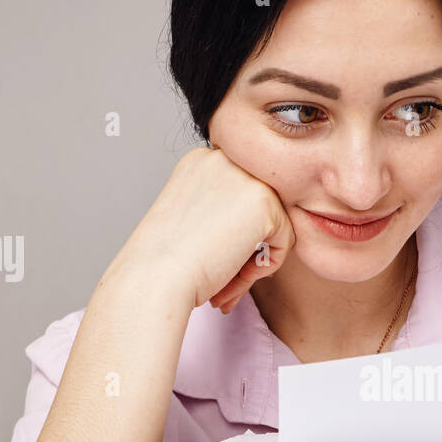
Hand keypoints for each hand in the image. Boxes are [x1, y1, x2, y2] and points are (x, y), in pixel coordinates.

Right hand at [110, 145, 294, 311]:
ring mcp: (245, 177)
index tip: (210, 257)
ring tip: (225, 281)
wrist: (156, 277)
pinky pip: (285, 240)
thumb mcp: (194, 223)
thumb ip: (225, 214)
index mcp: (200, 162)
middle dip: (247, 246)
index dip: (232, 233)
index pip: (240, 196)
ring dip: (254, 258)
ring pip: (274, 224)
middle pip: (260, 207)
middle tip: (222, 277)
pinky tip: (234, 273)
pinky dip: (265, 266)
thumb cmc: (165, 262)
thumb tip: (258, 228)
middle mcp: (222, 160)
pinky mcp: (265, 203)